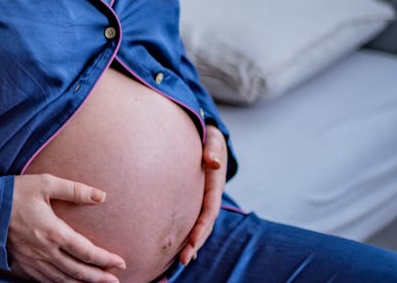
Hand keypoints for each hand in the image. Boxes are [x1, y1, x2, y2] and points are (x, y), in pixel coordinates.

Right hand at [7, 173, 126, 282]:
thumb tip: (101, 195)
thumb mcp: (45, 183)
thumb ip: (74, 190)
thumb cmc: (14, 193)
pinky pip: (44, 282)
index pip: (86, 251)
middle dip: (99, 278)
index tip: (120, 263)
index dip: (106, 259)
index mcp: (54, 232)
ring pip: (62, 280)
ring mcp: (32, 261)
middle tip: (115, 281)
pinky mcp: (21, 265)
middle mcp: (45, 251)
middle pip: (78, 271)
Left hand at [178, 125, 226, 265]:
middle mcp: (211, 195)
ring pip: (200, 224)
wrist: (210, 135)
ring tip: (181, 261)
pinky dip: (190, 233)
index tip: (191, 244)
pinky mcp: (197, 197)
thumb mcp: (213, 138)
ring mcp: (204, 198)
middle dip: (195, 243)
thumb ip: (212, 148)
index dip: (201, 229)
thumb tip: (212, 162)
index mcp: (215, 184)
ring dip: (192, 242)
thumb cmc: (209, 136)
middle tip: (183, 261)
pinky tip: (181, 248)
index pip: (209, 212)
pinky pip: (194, 217)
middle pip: (205, 224)